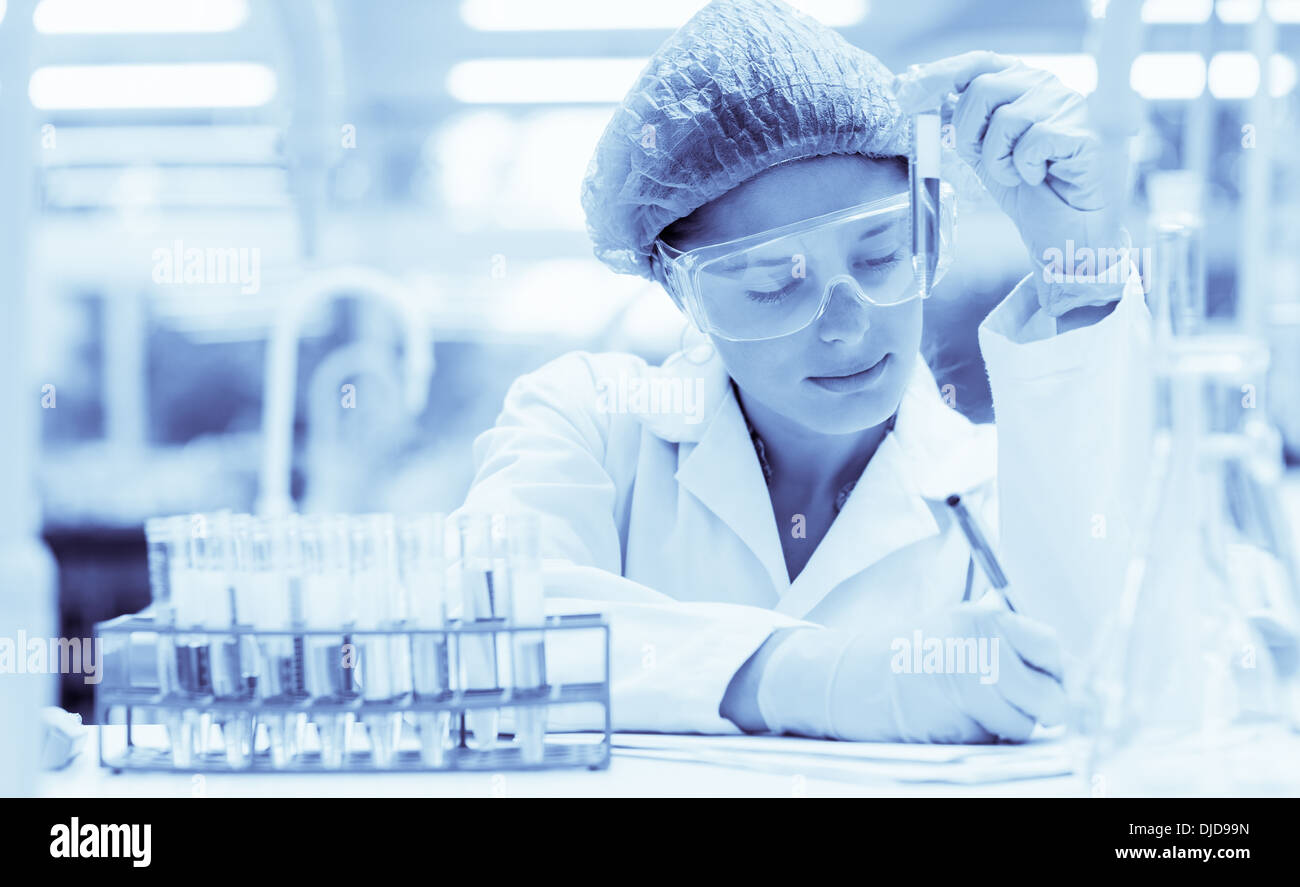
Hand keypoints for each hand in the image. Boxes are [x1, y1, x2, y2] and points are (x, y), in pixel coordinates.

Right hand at [757, 596, 1065, 742]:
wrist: (846, 678)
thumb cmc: (898, 659)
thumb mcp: (953, 631)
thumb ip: (1000, 644)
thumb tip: (1055, 674)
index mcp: (984, 619)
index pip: (1053, 648)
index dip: (1052, 674)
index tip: (1042, 685)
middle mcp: (986, 644)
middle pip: (1051, 695)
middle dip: (1036, 710)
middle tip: (1009, 708)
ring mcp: (976, 679)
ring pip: (1027, 724)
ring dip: (1007, 727)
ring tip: (971, 712)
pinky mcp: (962, 712)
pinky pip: (998, 739)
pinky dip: (984, 739)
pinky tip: (956, 722)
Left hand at [893, 51, 1128, 316]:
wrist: (1060, 224)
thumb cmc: (1023, 184)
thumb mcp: (980, 150)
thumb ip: (957, 124)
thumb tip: (914, 96)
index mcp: (1018, 82)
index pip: (977, 63)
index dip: (939, 76)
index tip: (903, 95)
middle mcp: (1044, 85)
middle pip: (983, 89)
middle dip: (968, 132)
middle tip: (981, 158)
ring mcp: (1066, 105)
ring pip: (1007, 119)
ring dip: (998, 159)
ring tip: (1015, 173)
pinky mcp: (1080, 133)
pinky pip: (1033, 142)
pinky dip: (1024, 169)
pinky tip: (1037, 176)